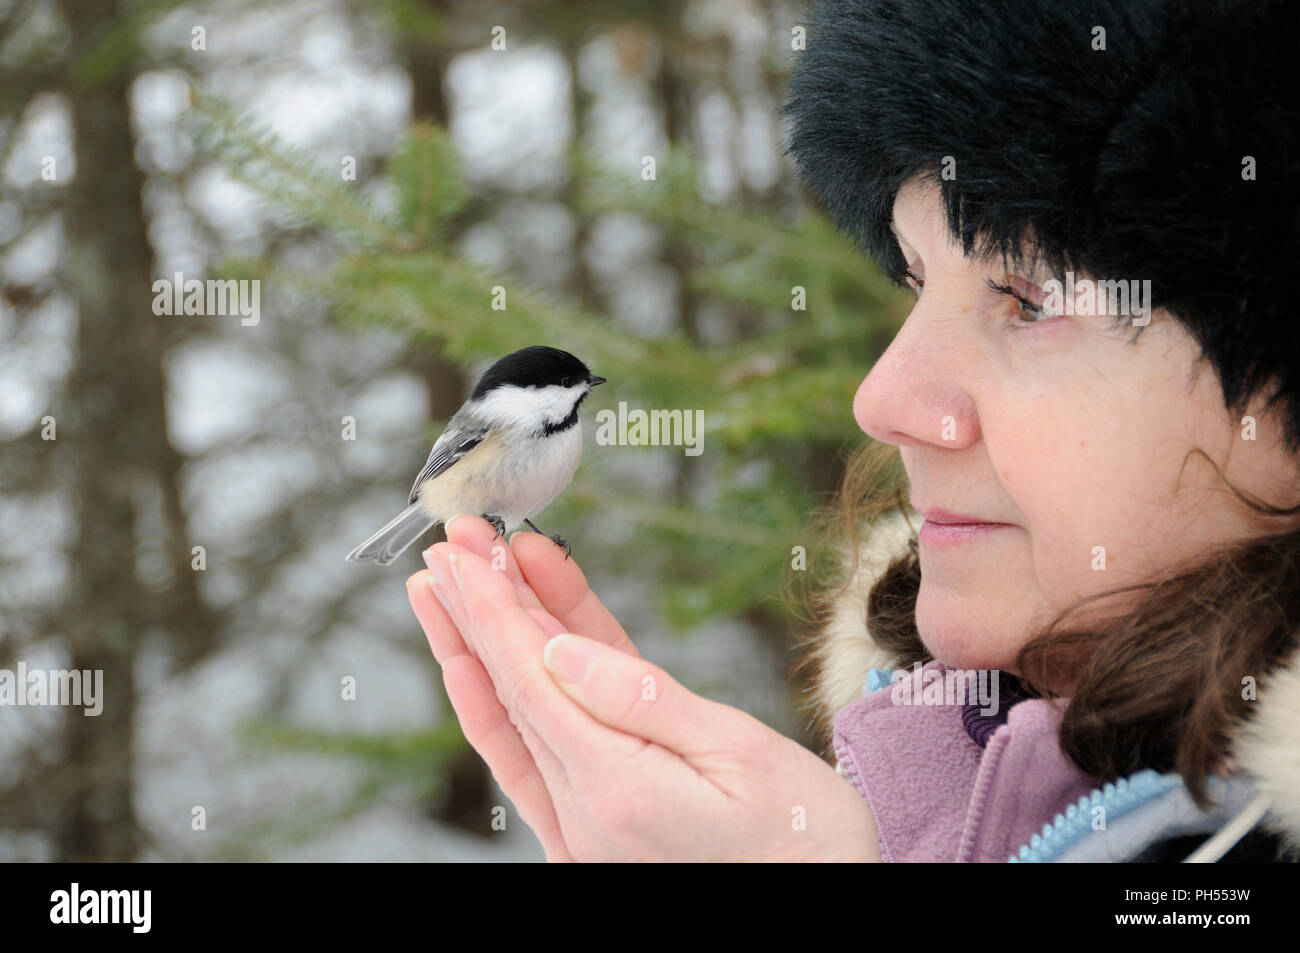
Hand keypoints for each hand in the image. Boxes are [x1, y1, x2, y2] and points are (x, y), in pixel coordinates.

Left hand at [407, 516, 879, 861]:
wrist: (830, 910)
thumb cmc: (808, 841)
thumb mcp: (742, 754)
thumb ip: (644, 700)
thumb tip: (562, 651)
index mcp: (619, 788)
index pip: (533, 678)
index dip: (493, 607)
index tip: (466, 552)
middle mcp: (587, 815)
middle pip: (513, 692)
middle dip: (477, 611)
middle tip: (453, 544)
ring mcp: (585, 829)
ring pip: (518, 718)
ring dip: (482, 647)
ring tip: (452, 587)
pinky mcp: (597, 834)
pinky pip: (537, 755)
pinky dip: (512, 700)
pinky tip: (495, 661)